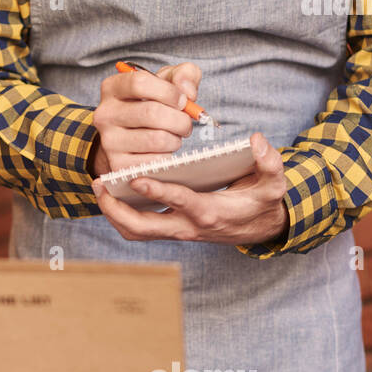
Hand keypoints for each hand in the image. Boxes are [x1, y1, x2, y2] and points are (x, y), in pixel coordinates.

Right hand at [90, 62, 202, 177]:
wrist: (127, 139)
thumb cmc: (150, 106)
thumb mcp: (165, 83)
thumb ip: (184, 75)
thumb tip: (188, 92)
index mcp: (112, 88)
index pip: (140, 83)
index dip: (169, 91)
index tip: (182, 100)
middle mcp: (105, 114)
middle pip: (152, 113)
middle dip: (180, 119)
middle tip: (185, 123)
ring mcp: (109, 141)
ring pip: (157, 139)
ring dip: (176, 139)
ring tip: (174, 136)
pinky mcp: (118, 165)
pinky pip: (155, 161)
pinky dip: (167, 156)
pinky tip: (163, 150)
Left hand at [92, 131, 290, 245]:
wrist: (262, 229)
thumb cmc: (263, 202)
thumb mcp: (273, 184)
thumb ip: (269, 163)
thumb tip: (257, 140)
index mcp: (210, 213)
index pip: (180, 203)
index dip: (158, 193)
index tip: (137, 179)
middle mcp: (188, 226)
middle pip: (144, 227)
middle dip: (117, 209)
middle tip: (99, 185)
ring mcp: (177, 231)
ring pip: (136, 232)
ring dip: (113, 213)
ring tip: (98, 188)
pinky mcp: (172, 230)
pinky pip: (140, 229)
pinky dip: (122, 216)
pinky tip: (111, 195)